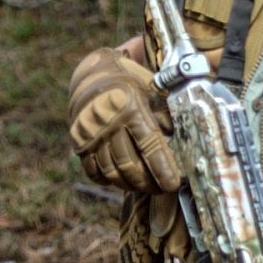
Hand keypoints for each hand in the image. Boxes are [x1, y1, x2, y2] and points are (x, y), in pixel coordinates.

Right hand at [68, 48, 180, 193]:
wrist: (92, 73)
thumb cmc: (129, 82)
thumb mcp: (152, 90)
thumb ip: (166, 114)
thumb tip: (184, 140)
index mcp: (130, 108)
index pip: (150, 146)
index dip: (162, 169)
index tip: (173, 184)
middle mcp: (108, 122)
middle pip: (130, 164)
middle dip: (148, 182)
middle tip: (161, 189)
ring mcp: (90, 134)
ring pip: (111, 171)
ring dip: (129, 184)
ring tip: (143, 187)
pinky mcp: (78, 141)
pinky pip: (92, 170)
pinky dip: (106, 180)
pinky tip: (119, 181)